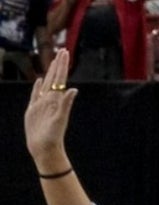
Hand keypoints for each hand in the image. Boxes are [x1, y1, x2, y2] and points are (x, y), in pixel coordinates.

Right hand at [24, 49, 77, 165]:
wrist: (44, 148)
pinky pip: (35, 94)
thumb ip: (66, 104)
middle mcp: (50, 99)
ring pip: (46, 83)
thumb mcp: (60, 119)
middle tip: (63, 51)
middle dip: (58, 64)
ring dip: (50, 72)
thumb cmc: (53, 136)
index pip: (60, 78)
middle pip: (54, 78)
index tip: (65, 53)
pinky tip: (40, 80)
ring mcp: (42, 104)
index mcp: (56, 99)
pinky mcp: (33, 110)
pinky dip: (38, 86)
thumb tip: (74, 90)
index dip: (62, 65)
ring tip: (53, 62)